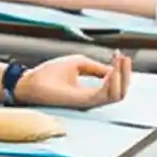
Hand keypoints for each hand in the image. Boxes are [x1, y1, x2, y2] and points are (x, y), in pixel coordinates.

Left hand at [14, 53, 131, 108]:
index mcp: (91, 92)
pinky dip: (113, 82)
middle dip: (125, 73)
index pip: (114, 85)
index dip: (121, 69)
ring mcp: (89, 102)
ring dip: (122, 76)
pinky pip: (106, 95)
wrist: (30, 81)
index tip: (119, 53)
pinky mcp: (83, 102)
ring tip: (120, 60)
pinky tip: (112, 69)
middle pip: (121, 92)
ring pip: (117, 95)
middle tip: (124, 57)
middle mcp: (93, 100)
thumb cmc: (50, 73)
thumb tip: (114, 69)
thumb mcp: (78, 64)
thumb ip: (97, 68)